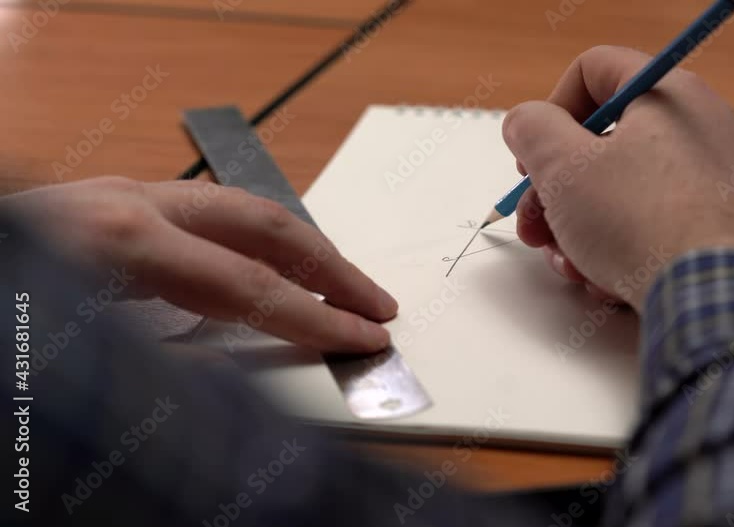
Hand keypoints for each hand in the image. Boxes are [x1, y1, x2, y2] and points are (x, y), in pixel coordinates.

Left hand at [2, 176, 396, 351]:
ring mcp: (123, 199)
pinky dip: (253, 251)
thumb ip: (165, 360)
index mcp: (124, 243)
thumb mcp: (74, 352)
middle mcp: (132, 207)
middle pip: (266, 226)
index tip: (367, 343)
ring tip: (341, 292)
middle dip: (332, 268)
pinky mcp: (113, 208)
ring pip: (242, 213)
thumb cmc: (9, 313)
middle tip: (379, 307)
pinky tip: (263, 286)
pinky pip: (206, 223)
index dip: (318, 319)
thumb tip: (237, 385)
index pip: (252, 286)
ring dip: (302, 252)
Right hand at [502, 46, 733, 311]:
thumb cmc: (645, 223)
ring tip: (569, 264)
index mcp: (669, 95)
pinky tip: (604, 281)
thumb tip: (527, 123)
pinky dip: (621, 249)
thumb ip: (532, 131)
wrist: (716, 298)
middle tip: (535, 223)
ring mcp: (715, 181)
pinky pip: (655, 226)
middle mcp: (700, 130)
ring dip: (580, 228)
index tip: (534, 154)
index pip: (596, 70)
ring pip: (624, 191)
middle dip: (556, 189)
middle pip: (604, 142)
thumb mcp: (564, 167)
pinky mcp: (719, 228)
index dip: (551, 108)